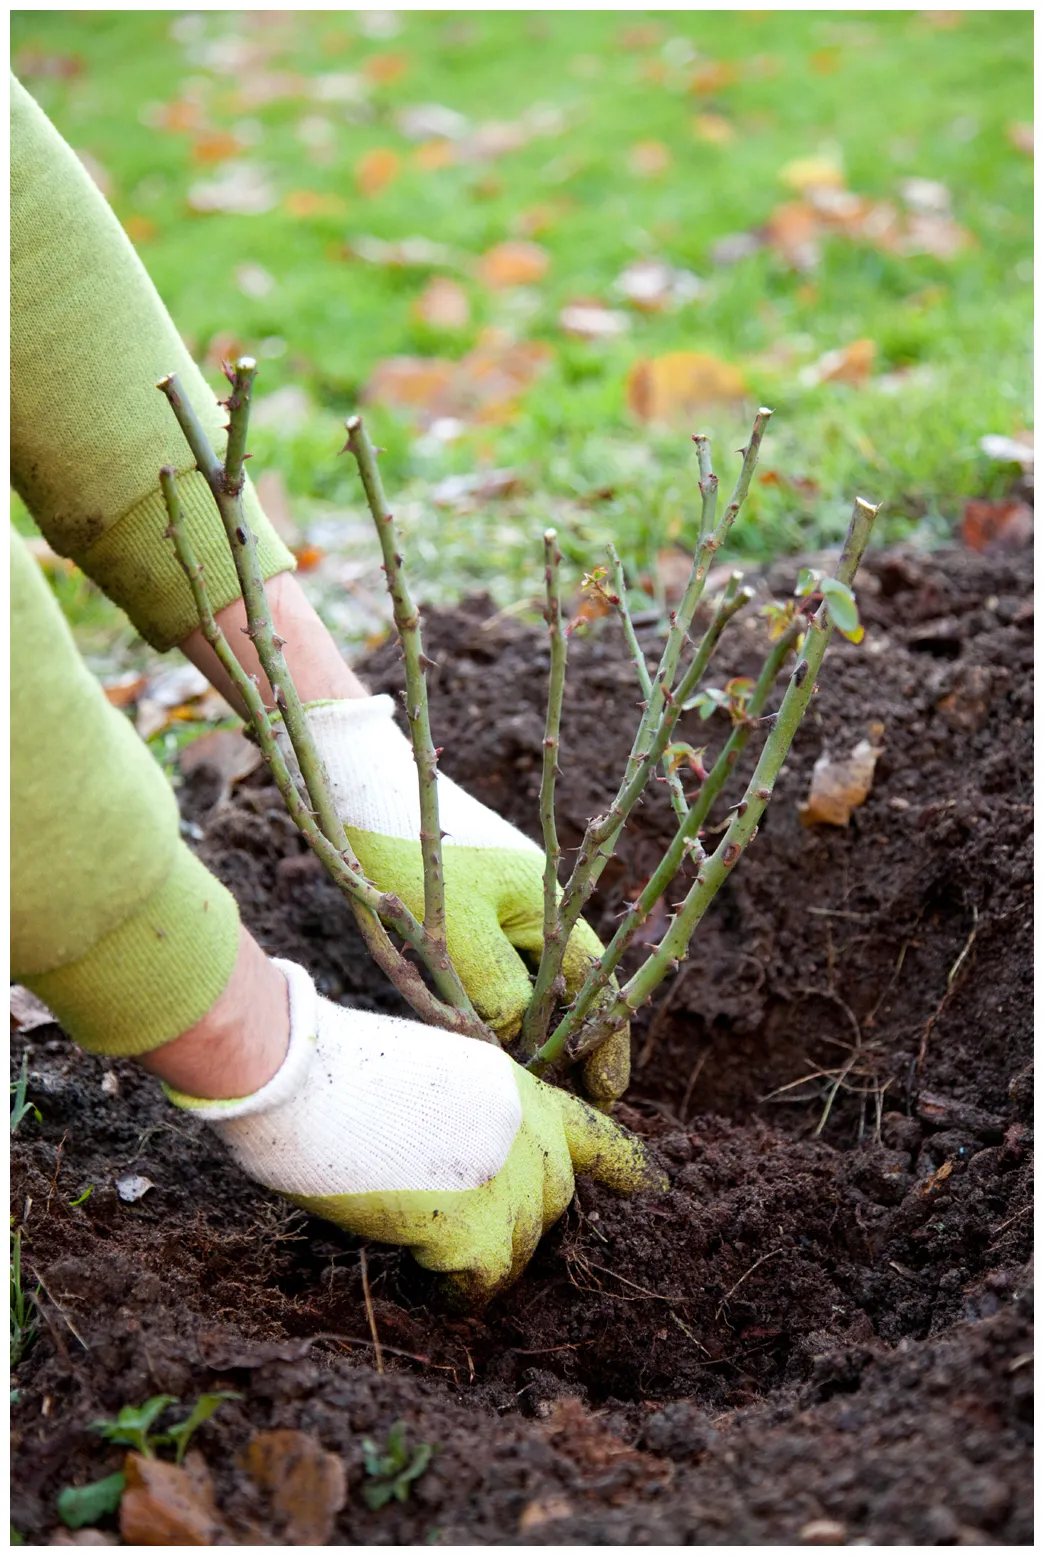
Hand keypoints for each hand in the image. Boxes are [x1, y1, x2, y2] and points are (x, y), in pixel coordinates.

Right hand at [166, 960, 664, 1305]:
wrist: (296, 1069)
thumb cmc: (333, 1066)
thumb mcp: (428, 1072)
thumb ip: (466, 1116)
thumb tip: (468, 1171)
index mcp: (513, 1084)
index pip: (592, 1130)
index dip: (622, 1163)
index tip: (651, 1185)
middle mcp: (526, 1127)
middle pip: (552, 1202)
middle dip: (515, 1223)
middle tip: (460, 1234)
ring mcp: (504, 1175)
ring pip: (519, 1248)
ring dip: (479, 1261)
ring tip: (426, 1259)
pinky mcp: (469, 1223)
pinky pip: (481, 1281)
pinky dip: (454, 1291)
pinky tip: (420, 1280)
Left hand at [280, 695, 630, 1102]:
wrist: (361, 793)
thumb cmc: (407, 854)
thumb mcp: (455, 933)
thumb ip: (497, 991)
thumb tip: (521, 1045)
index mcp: (549, 903)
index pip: (595, 986)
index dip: (604, 1043)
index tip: (606, 1094)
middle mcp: (537, 903)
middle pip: (569, 988)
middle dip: (571, 1045)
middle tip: (569, 1102)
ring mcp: (504, 903)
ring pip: (530, 982)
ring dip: (530, 1028)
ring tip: (527, 1081)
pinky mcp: (470, 908)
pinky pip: (496, 968)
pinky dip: (497, 1005)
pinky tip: (481, 1035)